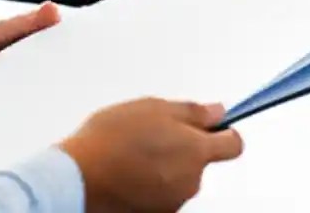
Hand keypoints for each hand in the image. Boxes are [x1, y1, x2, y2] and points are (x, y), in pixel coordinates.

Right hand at [59, 98, 243, 212]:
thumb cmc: (108, 141)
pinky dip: (150, 185)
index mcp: (196, 151)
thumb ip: (191, 111)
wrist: (76, 179)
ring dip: (165, 166)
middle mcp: (191, 181)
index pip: (233, 144)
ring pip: (179, 177)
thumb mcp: (152, 107)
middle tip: (153, 134)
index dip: (224, 132)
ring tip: (132, 153)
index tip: (213, 125)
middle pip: (200, 161)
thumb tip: (217, 111)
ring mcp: (173, 201)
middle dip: (184, 147)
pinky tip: (128, 173)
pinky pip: (161, 194)